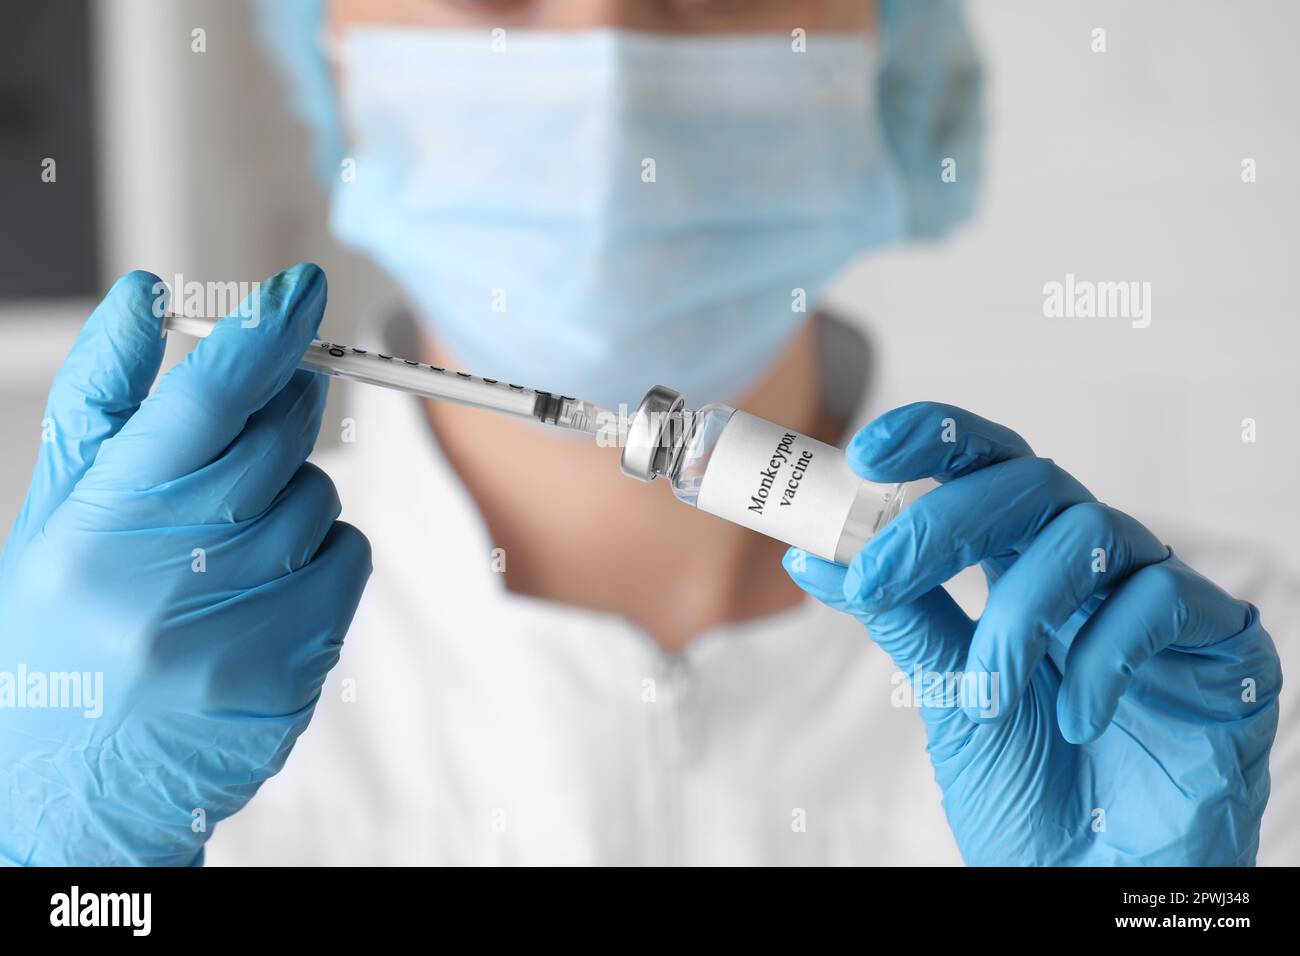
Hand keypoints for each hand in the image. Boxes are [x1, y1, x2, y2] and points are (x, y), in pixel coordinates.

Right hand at [0, 264, 370, 865]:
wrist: (77, 784)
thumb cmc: (58, 637)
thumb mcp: (52, 516)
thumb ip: (103, 402)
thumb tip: (147, 298)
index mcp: (102, 528)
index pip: (202, 403)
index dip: (261, 333)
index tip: (301, 288)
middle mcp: (173, 580)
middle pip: (277, 440)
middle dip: (282, 403)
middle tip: (262, 406)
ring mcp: (243, 629)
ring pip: (319, 498)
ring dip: (291, 491)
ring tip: (227, 538)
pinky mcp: (298, 666)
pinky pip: (347, 559)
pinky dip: (322, 549)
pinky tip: (265, 581)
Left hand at [785, 402, 1280, 864]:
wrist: (1094, 888)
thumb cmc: (1027, 793)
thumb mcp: (950, 694)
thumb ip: (900, 614)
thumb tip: (813, 552)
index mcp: (1021, 566)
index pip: (983, 470)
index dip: (931, 441)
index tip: (866, 449)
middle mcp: (1090, 569)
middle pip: (1030, 482)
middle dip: (945, 520)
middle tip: (879, 573)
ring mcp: (1156, 599)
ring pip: (1091, 534)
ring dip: (1019, 613)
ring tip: (985, 694)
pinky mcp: (1224, 644)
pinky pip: (1164, 601)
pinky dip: (1105, 658)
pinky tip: (1077, 720)